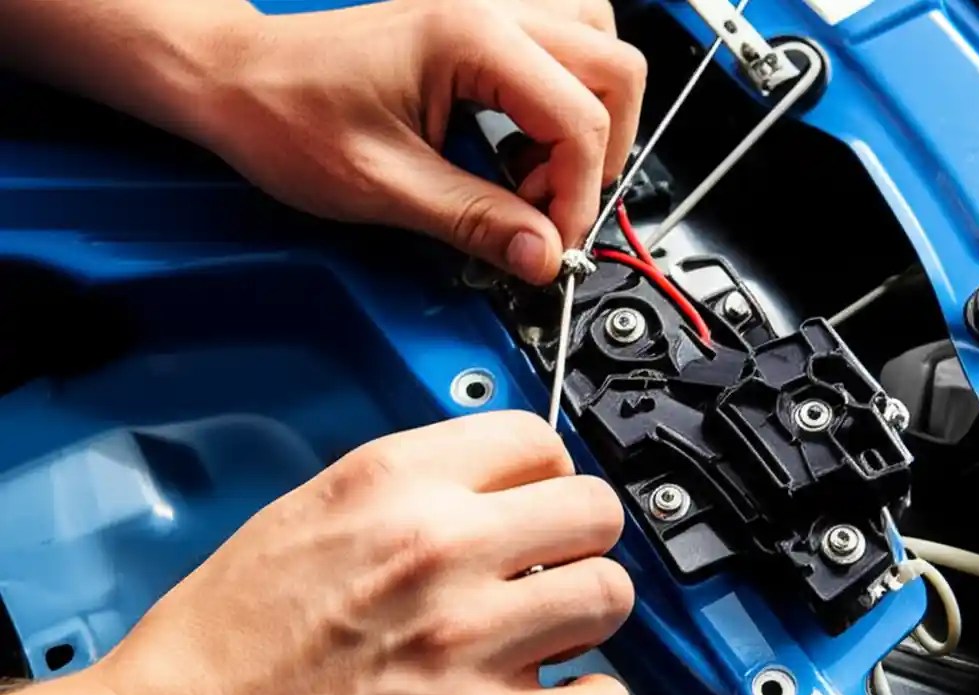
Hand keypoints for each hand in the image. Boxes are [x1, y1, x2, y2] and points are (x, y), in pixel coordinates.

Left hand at [0, 0, 645, 284]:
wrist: (231, 78)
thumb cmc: (283, 112)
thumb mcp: (383, 184)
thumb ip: (475, 221)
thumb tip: (541, 254)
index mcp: (473, 38)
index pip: (581, 119)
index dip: (579, 196)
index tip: (550, 244)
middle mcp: (492, 10)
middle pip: (615, 70)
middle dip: (602, 153)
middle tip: (554, 208)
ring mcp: (488, 11)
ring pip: (598, 48)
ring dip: (592, 117)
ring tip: (543, 172)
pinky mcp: (478, 27)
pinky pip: (563, 46)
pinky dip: (566, 98)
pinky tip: (525, 140)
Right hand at [86, 411, 633, 694]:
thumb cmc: (234, 630)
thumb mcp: (316, 507)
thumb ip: (417, 482)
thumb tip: (503, 481)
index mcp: (392, 485)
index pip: (538, 437)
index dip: (544, 469)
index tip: (537, 494)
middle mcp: (438, 552)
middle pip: (595, 510)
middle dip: (577, 535)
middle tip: (551, 559)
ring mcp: (467, 644)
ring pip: (609, 596)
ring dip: (583, 611)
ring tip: (544, 626)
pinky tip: (550, 692)